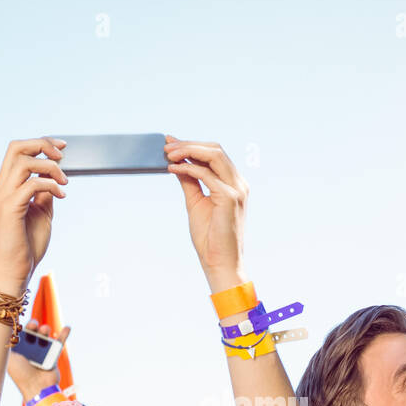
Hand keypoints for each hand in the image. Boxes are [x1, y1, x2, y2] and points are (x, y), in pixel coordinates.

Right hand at [0, 139, 67, 294]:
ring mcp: (4, 196)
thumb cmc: (28, 244)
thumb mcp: (42, 212)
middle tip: (62, 158)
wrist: (17, 269)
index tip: (62, 148)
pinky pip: (31, 185)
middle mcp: (2, 186)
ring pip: (24, 162)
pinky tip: (62, 196)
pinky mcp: (10, 208)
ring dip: (50, 167)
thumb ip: (45, 193)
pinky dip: (50, 186)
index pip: (19, 151)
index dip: (41, 143)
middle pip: (16, 147)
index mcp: (8, 185)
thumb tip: (54, 177)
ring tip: (64, 182)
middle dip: (42, 145)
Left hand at [7, 322, 71, 402]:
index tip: (20, 321)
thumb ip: (8, 342)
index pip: (18, 333)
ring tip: (45, 330)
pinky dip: (64, 335)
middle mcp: (29, 349)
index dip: (20, 325)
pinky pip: (59, 343)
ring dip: (45, 329)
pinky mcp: (53, 355)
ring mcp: (42, 352)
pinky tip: (67, 328)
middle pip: (32, 332)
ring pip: (45, 336)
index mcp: (17, 350)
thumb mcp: (9, 356)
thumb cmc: (20, 373)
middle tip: (33, 325)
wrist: (36, 387)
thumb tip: (9, 328)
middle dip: (33, 325)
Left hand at [164, 137, 247, 292]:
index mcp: (233, 184)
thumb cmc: (210, 238)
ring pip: (213, 155)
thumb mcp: (196, 203)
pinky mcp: (230, 198)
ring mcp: (236, 189)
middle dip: (189, 144)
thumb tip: (178, 164)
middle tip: (166, 147)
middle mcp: (239, 183)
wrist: (220, 262)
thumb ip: (190, 182)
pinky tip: (172, 169)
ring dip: (188, 151)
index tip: (170, 142)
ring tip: (168, 155)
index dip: (192, 145)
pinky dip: (188, 168)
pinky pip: (206, 174)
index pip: (215, 155)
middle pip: (215, 150)